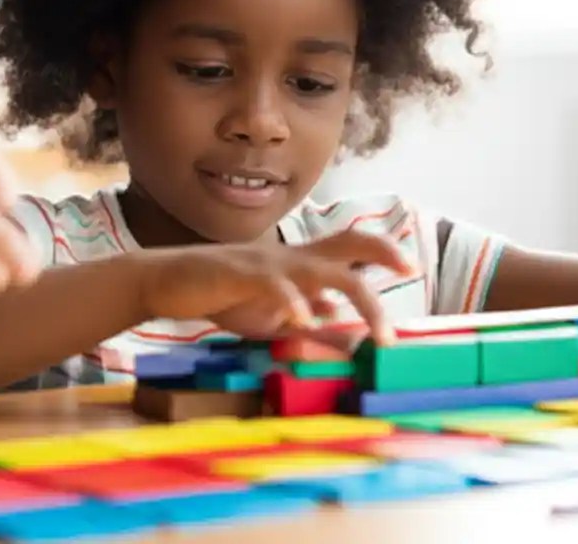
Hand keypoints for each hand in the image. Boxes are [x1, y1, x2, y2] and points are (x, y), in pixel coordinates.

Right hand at [135, 231, 412, 345]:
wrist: (167, 280)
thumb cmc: (222, 294)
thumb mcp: (273, 316)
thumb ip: (309, 320)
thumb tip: (345, 328)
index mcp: (300, 263)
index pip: (348, 246)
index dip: (380, 251)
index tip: (409, 265)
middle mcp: (291, 256)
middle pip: (346, 244)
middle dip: (381, 253)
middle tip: (409, 269)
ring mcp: (268, 263)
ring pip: (324, 271)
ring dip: (358, 299)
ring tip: (380, 334)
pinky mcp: (240, 273)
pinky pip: (275, 285)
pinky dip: (295, 303)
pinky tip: (308, 321)